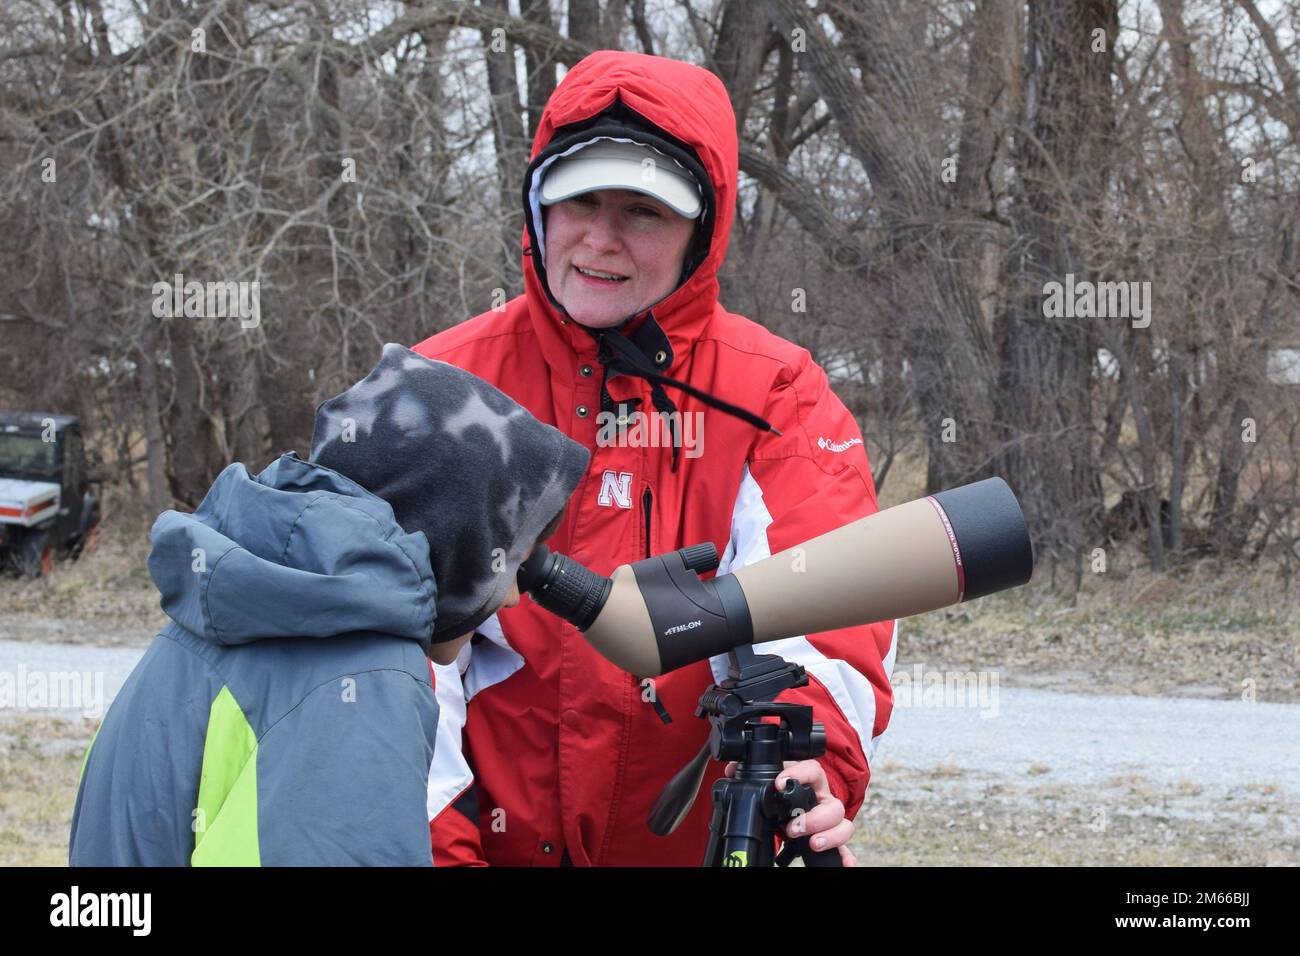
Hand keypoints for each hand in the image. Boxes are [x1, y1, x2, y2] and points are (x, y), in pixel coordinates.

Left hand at [724, 758, 857, 865]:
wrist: (797, 808)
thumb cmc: (787, 794)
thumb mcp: (773, 784)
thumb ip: (754, 776)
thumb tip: (731, 770)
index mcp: (811, 781)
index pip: (813, 769)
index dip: (799, 774)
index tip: (780, 784)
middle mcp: (825, 800)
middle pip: (833, 804)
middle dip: (814, 818)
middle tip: (793, 827)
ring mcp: (832, 821)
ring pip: (844, 824)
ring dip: (830, 836)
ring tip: (812, 844)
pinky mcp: (833, 839)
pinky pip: (846, 849)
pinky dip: (846, 857)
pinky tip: (844, 864)